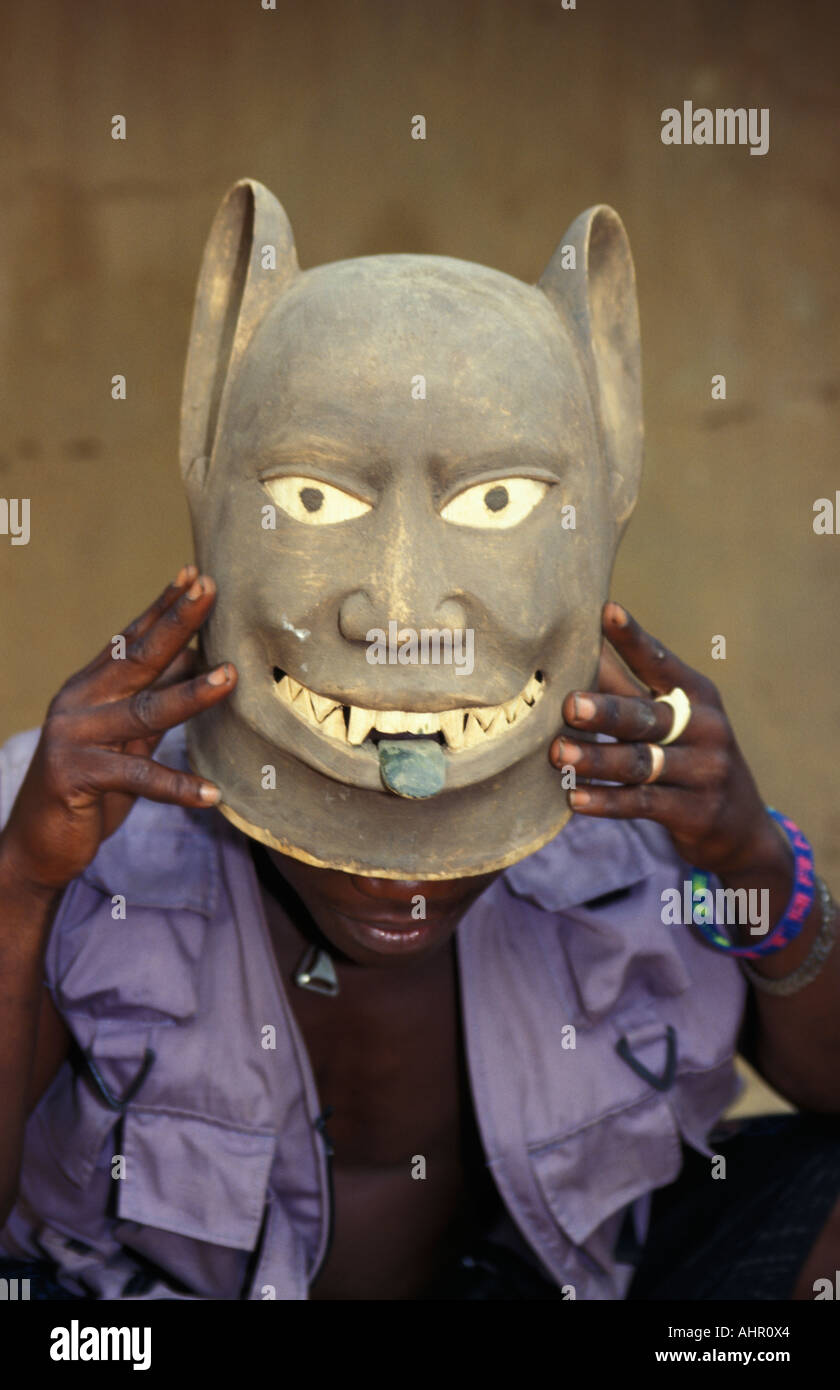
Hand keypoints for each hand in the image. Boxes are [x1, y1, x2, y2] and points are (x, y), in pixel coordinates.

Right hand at [0, 567, 237, 891]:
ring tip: (232, 676)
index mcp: (90, 687)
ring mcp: (73, 737)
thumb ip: (153, 703)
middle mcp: (78, 702)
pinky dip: (177, 786)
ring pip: (144, 711)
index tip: (196, 576)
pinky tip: (212, 793)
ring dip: (193, 694)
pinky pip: (137, 777)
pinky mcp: (75, 776)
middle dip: (178, 623)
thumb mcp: (126, 740)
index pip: (133, 639)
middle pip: (139, 658)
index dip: (164, 608)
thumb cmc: (90, 789)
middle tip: (210, 590)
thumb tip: (195, 661)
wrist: (37, 846)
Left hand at [550, 601, 774, 877]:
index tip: (606, 612)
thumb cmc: (690, 756)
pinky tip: (575, 798)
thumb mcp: (674, 719)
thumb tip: (578, 651)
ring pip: (640, 762)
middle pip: (646, 716)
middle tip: (568, 704)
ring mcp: (704, 771)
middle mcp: (706, 728)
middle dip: (606, 710)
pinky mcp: (694, 811)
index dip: (633, 639)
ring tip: (557, 753)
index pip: (660, 662)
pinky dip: (607, 801)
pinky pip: (642, 804)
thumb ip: (629, 690)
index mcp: (697, 695)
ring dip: (596, 758)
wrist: (741, 826)